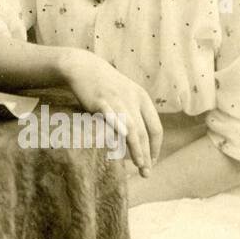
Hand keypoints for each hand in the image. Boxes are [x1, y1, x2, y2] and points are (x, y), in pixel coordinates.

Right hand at [59, 49, 162, 174]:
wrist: (83, 67)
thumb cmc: (103, 84)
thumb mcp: (125, 93)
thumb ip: (133, 112)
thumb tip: (138, 138)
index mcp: (142, 98)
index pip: (156, 128)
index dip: (155, 147)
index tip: (152, 161)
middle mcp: (134, 100)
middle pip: (145, 132)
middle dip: (148, 154)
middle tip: (147, 172)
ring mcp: (118, 100)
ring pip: (132, 129)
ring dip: (137, 149)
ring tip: (139, 165)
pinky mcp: (101, 101)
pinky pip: (112, 118)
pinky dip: (119, 129)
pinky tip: (122, 141)